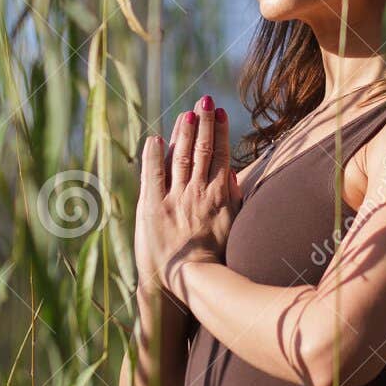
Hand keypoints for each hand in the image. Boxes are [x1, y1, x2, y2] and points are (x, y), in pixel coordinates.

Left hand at [135, 95, 241, 303]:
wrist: (190, 284)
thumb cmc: (215, 260)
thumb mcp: (233, 227)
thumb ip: (234, 198)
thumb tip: (233, 172)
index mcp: (219, 197)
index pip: (220, 156)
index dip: (219, 132)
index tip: (219, 112)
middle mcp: (198, 193)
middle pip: (201, 150)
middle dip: (203, 123)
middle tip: (205, 100)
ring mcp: (175, 199)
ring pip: (180, 157)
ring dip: (184, 132)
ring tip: (187, 112)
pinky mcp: (152, 208)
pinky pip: (153, 175)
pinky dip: (154, 155)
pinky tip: (155, 138)